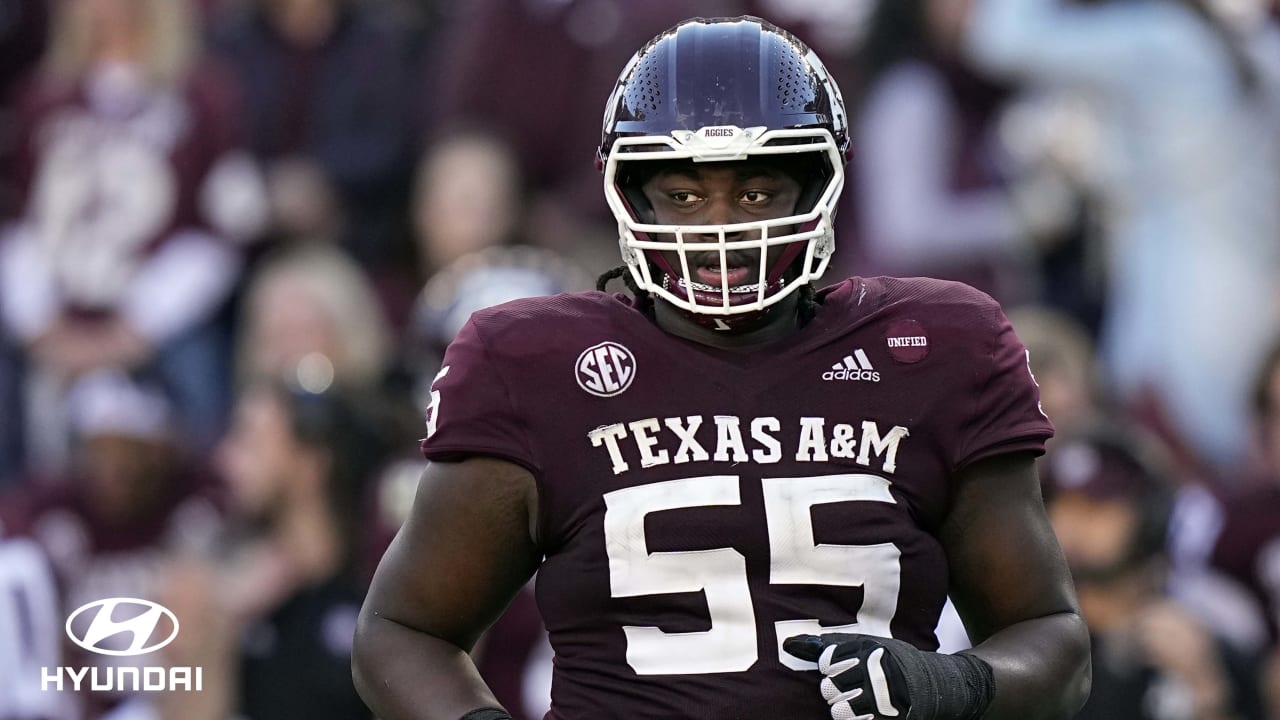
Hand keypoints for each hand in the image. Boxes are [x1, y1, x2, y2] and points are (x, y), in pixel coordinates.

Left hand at [784, 633, 912, 718]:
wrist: (926, 684)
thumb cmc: (887, 661)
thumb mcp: (861, 646)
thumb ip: (826, 647)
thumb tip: (790, 644)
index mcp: (867, 651)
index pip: (826, 661)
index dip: (831, 666)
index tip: (842, 667)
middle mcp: (873, 674)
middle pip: (828, 688)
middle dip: (836, 689)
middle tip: (852, 685)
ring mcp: (880, 699)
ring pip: (838, 711)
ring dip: (844, 708)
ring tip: (859, 700)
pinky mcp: (885, 719)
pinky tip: (867, 712)